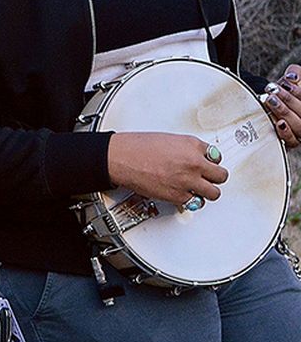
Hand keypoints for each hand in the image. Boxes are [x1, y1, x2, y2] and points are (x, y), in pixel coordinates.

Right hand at [108, 131, 229, 205]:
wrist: (121, 158)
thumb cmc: (137, 147)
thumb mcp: (169, 139)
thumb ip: (186, 149)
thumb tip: (193, 157)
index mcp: (192, 145)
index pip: (216, 156)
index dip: (210, 161)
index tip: (207, 164)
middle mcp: (194, 163)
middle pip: (221, 176)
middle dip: (215, 177)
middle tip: (209, 178)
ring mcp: (187, 181)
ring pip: (213, 193)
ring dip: (207, 192)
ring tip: (200, 190)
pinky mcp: (177, 196)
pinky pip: (194, 202)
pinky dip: (190, 200)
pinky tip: (185, 195)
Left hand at [265, 64, 300, 145]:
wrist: (270, 102)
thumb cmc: (285, 90)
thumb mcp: (292, 79)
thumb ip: (296, 74)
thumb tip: (292, 78)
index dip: (298, 92)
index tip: (285, 82)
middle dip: (288, 100)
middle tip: (273, 91)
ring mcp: (300, 131)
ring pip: (299, 125)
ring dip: (284, 111)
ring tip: (271, 100)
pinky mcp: (291, 141)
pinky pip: (292, 141)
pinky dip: (286, 133)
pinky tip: (279, 123)